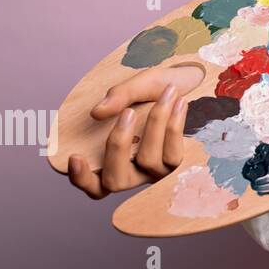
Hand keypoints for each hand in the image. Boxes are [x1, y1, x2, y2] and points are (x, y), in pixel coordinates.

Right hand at [65, 64, 201, 198]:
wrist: (193, 84)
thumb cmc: (158, 90)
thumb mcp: (139, 85)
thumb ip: (119, 96)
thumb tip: (97, 112)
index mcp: (111, 161)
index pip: (92, 184)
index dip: (80, 177)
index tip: (75, 156)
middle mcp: (132, 172)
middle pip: (115, 180)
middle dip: (118, 145)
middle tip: (128, 112)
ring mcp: (155, 171)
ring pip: (148, 161)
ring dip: (155, 124)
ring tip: (166, 94)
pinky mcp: (178, 164)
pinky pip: (172, 153)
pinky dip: (174, 124)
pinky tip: (179, 102)